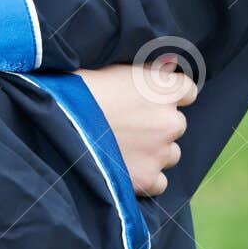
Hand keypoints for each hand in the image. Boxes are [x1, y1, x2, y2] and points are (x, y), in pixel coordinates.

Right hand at [76, 60, 197, 196]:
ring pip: (170, 153)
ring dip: (155, 151)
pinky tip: (125, 168)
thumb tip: (168, 66)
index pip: (188, 90)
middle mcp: (169, 120)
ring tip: (125, 148)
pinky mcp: (148, 179)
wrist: (60, 125)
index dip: (170, 95)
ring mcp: (161, 152)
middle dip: (159, 125)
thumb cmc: (81, 90)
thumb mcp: (114, 70)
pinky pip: (159, 182)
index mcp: (163, 88)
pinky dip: (146, 177)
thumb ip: (147, 72)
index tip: (154, 99)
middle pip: (176, 124)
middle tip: (130, 125)